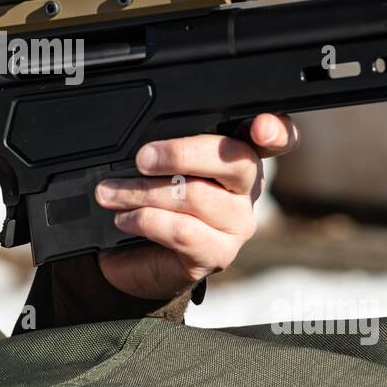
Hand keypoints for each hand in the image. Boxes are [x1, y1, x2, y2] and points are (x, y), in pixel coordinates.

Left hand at [93, 114, 297, 300]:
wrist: (133, 258)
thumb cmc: (150, 202)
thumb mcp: (155, 167)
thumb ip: (163, 147)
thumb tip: (142, 145)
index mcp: (237, 154)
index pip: (274, 136)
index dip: (275, 129)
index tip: (259, 129)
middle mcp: (246, 188)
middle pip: (235, 159)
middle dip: (182, 154)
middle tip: (142, 159)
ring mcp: (237, 224)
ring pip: (198, 196)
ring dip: (144, 192)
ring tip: (111, 193)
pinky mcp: (218, 254)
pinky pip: (185, 232)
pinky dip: (147, 221)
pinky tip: (125, 219)